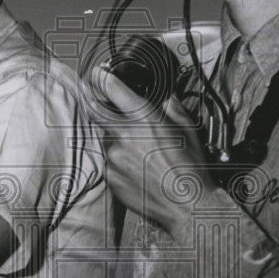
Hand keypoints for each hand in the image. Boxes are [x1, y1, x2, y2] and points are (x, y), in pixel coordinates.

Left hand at [88, 63, 223, 236]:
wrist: (186, 205)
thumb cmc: (190, 169)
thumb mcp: (188, 130)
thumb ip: (173, 109)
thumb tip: (166, 99)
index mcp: (145, 119)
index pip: (113, 89)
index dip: (101, 77)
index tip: (97, 72)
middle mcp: (124, 135)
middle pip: (95, 109)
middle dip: (90, 97)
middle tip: (88, 89)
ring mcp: (114, 158)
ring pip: (104, 138)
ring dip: (112, 135)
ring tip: (133, 144)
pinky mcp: (110, 177)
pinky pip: (108, 161)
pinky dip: (116, 158)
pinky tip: (135, 164)